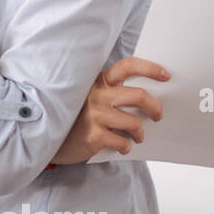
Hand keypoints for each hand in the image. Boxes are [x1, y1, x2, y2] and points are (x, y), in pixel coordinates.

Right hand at [51, 57, 169, 164]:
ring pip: (134, 123)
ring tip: (137, 137)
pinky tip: (122, 147)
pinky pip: (122, 142)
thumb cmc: (75, 118)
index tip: (166, 75)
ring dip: (139, 133)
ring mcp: (94, 115)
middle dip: (155, 107)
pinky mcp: (93, 135)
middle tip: (157, 115)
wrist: (47, 137)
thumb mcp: (90, 98)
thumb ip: (111, 94)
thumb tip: (146, 100)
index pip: (127, 67)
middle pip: (139, 95)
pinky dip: (126, 147)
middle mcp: (96, 95)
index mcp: (98, 82)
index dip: (150, 69)